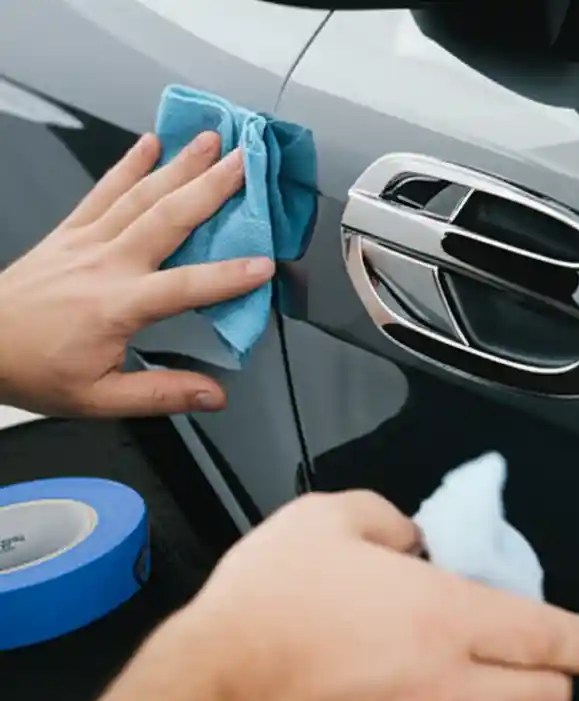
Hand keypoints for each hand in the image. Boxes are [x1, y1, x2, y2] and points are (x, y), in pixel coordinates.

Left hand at [0, 131, 273, 416]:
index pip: (185, 287)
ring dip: (180, 164)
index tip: (264, 265)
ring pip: (141, 195)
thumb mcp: (98, 399)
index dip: (228, 277)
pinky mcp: (70, 232)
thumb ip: (161, 394)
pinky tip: (149, 144)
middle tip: (246, 161)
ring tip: (211, 141)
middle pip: (168, 217)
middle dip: (211, 186)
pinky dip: (128, 164)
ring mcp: (87, 242)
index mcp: (117, 306)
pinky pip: (103, 190)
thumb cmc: (32, 369)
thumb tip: (213, 395)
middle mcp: (106, 264)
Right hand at [87, 490, 578, 700]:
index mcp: (443, 618)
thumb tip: (409, 540)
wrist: (207, 690)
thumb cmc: (262, 608)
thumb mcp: (325, 520)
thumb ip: (386, 519)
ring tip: (486, 684)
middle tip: (544, 664)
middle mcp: (445, 685)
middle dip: (557, 683)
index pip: (549, 637)